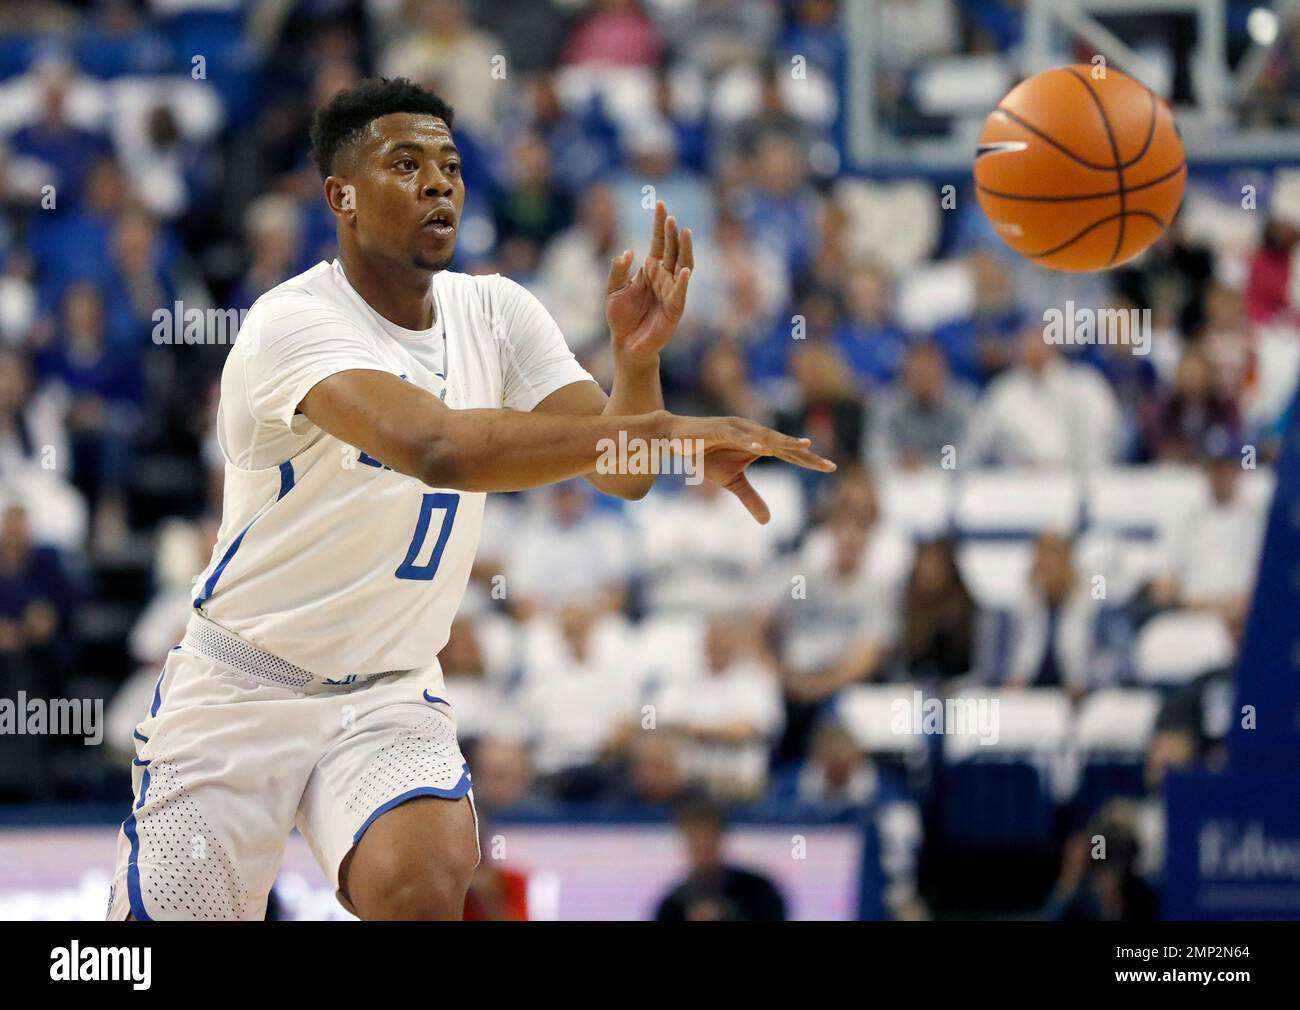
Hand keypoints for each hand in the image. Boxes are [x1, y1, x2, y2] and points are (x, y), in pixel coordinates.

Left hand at [605, 201, 692, 365]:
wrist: (625, 344)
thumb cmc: (621, 316)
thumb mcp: (612, 289)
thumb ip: (618, 270)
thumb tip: (628, 251)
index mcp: (652, 270)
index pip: (659, 243)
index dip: (660, 225)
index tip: (660, 205)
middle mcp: (665, 278)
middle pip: (672, 250)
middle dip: (672, 233)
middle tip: (671, 216)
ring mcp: (672, 292)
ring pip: (682, 266)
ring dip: (684, 250)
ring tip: (684, 232)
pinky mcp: (674, 309)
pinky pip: (680, 293)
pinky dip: (682, 282)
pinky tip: (683, 269)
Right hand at [668, 413, 835, 523]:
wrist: (675, 438)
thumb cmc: (705, 455)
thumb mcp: (731, 482)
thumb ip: (751, 498)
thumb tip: (768, 522)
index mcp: (759, 444)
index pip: (789, 453)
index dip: (809, 460)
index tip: (831, 468)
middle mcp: (753, 433)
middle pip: (784, 443)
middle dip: (806, 452)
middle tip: (828, 464)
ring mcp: (738, 429)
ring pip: (765, 435)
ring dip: (784, 440)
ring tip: (804, 445)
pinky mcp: (719, 429)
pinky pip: (736, 435)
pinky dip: (748, 440)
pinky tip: (760, 446)